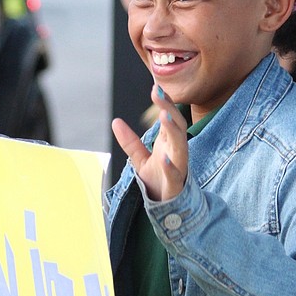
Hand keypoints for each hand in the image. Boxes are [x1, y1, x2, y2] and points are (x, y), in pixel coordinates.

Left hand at [111, 84, 188, 201]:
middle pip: (176, 126)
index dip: (164, 103)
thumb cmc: (158, 181)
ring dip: (174, 130)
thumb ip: (130, 142)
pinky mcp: (176, 184)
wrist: (168, 208)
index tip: (155, 87)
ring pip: (180, 146)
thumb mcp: (140, 159)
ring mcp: (178, 167)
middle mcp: (176, 152)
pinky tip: (165, 160)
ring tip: (165, 116)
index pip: (169, 118)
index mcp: (169, 143)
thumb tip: (115, 121)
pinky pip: (175, 175)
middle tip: (158, 92)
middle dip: (169, 109)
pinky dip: (171, 167)